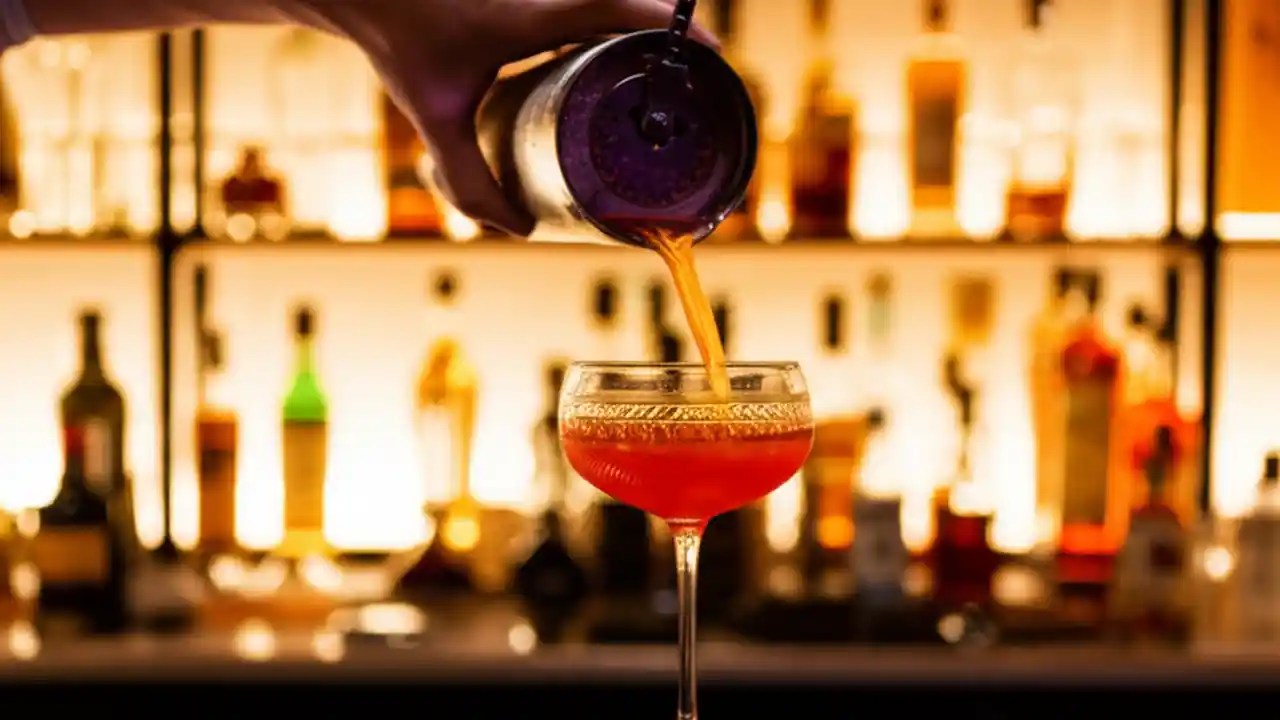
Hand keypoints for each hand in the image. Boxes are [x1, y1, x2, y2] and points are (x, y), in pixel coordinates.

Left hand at [283, 0, 718, 236]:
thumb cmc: (403, 43)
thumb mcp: (435, 115)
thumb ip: (468, 178)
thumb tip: (518, 227)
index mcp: (533, 17)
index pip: (615, 12)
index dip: (667, 28)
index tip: (709, 49)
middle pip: (624, 9)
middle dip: (664, 41)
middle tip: (691, 79)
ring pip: (606, 9)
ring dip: (638, 34)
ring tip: (664, 78)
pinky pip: (588, 10)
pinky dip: (609, 31)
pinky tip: (617, 64)